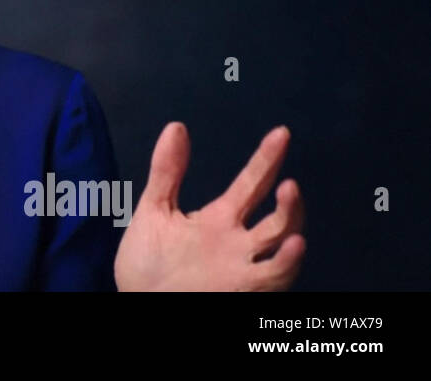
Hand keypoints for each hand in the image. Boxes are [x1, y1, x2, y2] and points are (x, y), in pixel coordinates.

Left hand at [114, 122, 304, 290]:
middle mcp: (239, 242)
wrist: (137, 304)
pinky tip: (293, 244)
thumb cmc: (146, 264)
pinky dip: (286, 262)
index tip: (280, 133)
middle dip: (288, 198)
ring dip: (292, 220)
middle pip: (277, 216)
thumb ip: (167, 172)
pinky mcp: (242, 288)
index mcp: (220, 219)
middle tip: (289, 179)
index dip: (266, 159)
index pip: (251, 184)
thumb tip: (176, 126)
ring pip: (282, 243)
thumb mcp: (154, 210)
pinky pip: (273, 276)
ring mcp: (243, 266)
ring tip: (290, 194)